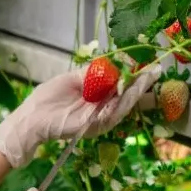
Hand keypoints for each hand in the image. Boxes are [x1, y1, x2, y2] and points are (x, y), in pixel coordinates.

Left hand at [0, 62, 161, 167]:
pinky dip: (125, 101)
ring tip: (149, 77)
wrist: (33, 117)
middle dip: (143, 85)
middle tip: (157, 71)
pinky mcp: (96, 125)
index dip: (134, 78)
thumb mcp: (73, 78)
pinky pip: (115, 112)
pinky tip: (133, 88)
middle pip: (128, 97)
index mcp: (97, 97)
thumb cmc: (49, 97)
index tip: (147, 66)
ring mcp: (100, 118)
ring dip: (138, 91)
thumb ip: (93, 73)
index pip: (120, 87)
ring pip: (125, 104)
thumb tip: (114, 64)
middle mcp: (102, 109)